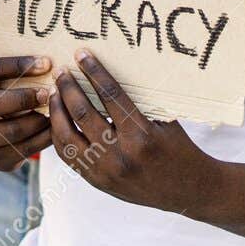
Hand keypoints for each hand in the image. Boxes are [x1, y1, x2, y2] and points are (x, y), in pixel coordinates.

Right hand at [0, 55, 53, 170]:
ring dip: (40, 119)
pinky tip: (56, 126)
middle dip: (23, 98)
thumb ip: (12, 75)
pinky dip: (45, 137)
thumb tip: (49, 63)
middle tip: (48, 92)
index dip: (17, 65)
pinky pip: (26, 149)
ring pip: (13, 131)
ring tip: (57, 109)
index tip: (46, 62)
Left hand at [48, 51, 213, 212]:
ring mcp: (106, 170)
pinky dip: (59, 134)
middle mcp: (121, 154)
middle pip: (83, 112)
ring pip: (67, 135)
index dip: (94, 71)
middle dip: (68, 87)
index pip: (110, 94)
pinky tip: (57, 118)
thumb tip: (108, 73)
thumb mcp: (165, 122)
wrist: (190, 191)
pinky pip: (68, 155)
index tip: (81, 54)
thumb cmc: (179, 148)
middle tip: (61, 71)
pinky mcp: (97, 181)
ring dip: (56, 110)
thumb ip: (138, 103)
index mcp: (142, 135)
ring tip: (53, 92)